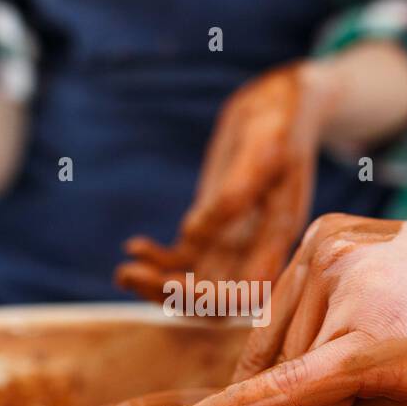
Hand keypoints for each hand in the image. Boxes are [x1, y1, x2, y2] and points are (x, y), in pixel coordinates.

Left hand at [115, 62, 334, 300]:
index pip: (246, 294)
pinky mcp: (214, 227)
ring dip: (158, 284)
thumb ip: (235, 193)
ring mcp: (233, 241)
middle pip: (214, 298)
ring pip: (195, 284)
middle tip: (130, 275)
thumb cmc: (279, 122)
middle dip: (171, 295)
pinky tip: (135, 246)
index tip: (170, 282)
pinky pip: (184, 259)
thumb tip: (192, 235)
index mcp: (276, 237)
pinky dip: (159, 260)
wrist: (282, 105)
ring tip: (124, 270)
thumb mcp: (262, 149)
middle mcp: (256, 248)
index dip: (209, 301)